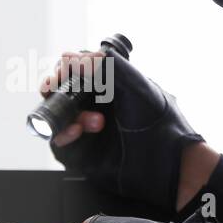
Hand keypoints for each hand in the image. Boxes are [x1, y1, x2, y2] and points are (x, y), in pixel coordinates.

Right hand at [40, 50, 202, 212]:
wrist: (167, 165)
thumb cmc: (161, 125)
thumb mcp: (138, 87)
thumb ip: (110, 67)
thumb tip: (77, 57)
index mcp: (110, 84)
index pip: (77, 69)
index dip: (65, 68)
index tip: (63, 70)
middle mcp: (96, 105)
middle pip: (60, 92)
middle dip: (54, 90)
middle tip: (55, 89)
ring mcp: (87, 129)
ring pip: (57, 116)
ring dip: (63, 114)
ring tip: (87, 122)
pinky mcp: (82, 153)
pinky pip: (59, 142)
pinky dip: (63, 135)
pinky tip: (77, 132)